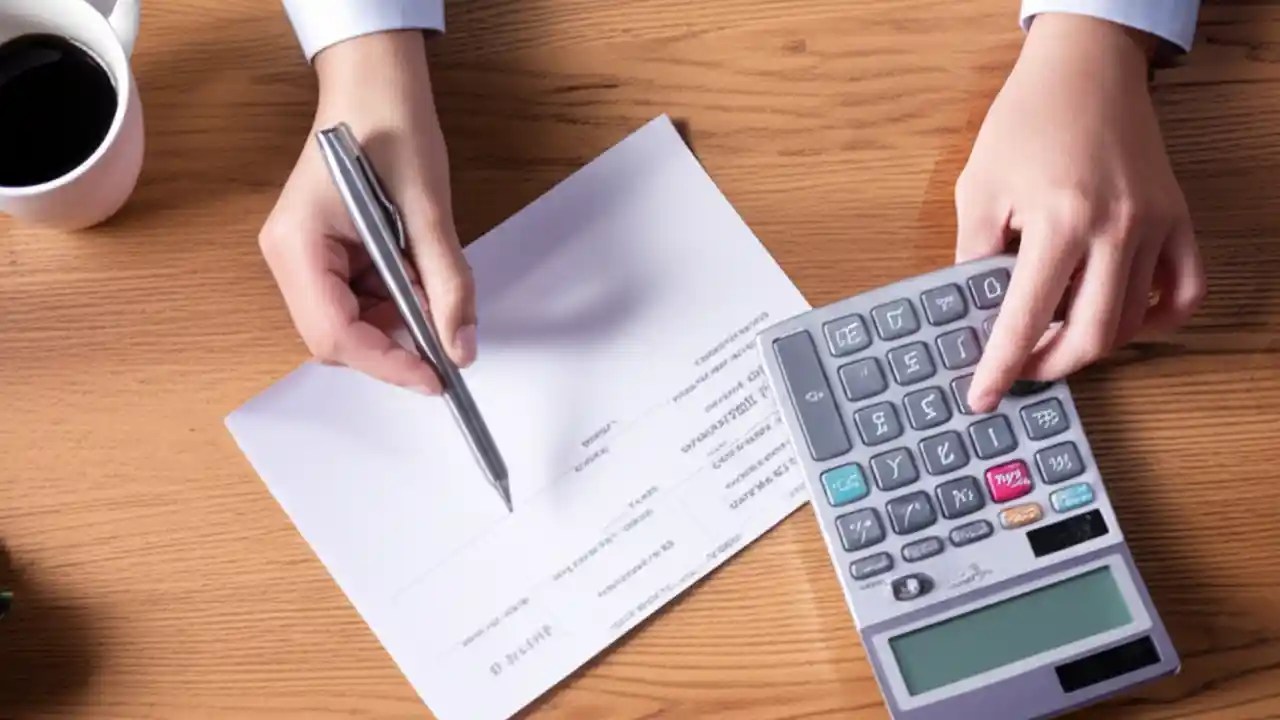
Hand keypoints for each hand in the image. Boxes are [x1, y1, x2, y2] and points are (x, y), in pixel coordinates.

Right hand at [259, 31, 473, 394]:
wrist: (377, 86)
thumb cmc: (391, 129)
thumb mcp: (429, 213)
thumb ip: (447, 286)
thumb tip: (462, 348)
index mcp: (298, 245)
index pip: (334, 334)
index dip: (386, 363)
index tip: (434, 377)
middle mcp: (290, 258)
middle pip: (336, 339)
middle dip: (393, 344)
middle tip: (444, 337)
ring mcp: (304, 259)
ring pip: (350, 325)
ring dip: (397, 322)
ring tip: (431, 288)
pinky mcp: (326, 256)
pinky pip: (358, 301)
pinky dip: (395, 302)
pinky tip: (417, 275)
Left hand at [955, 13, 1204, 412]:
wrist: (1085, 69)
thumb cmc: (1026, 121)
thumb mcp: (978, 188)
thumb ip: (975, 256)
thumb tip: (974, 313)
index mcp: (1060, 220)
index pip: (1027, 318)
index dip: (1001, 366)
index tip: (984, 397)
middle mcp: (1117, 228)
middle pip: (1091, 336)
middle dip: (1049, 366)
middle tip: (1020, 369)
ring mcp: (1156, 225)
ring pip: (1133, 322)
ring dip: (1092, 344)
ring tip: (1054, 338)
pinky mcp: (1178, 219)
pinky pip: (1183, 292)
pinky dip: (1153, 320)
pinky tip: (1117, 320)